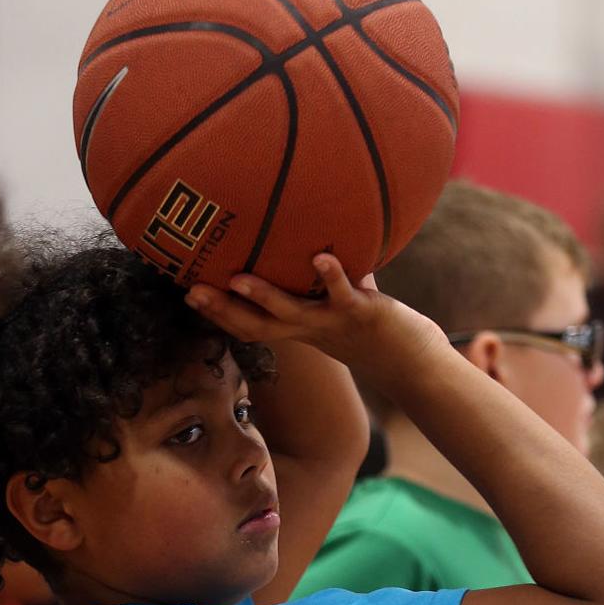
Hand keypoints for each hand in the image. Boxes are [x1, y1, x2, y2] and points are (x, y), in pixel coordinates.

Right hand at [185, 254, 444, 373]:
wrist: (414, 364)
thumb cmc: (379, 331)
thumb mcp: (345, 303)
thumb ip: (333, 276)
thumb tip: (323, 240)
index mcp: (301, 330)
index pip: (252, 325)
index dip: (220, 313)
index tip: (189, 294)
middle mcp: (310, 330)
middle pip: (257, 324)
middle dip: (222, 309)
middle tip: (191, 292)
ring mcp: (333, 321)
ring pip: (291, 312)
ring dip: (263, 296)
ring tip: (238, 279)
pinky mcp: (361, 312)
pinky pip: (342, 292)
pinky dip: (331, 275)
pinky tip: (320, 257)